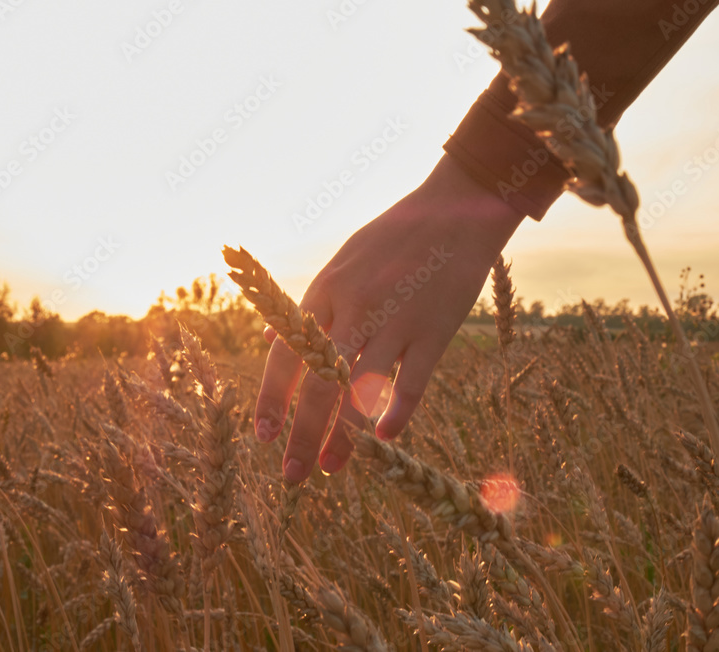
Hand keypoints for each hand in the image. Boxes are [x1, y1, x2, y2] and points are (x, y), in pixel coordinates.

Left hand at [254, 152, 524, 481]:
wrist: (456, 208)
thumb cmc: (393, 237)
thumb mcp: (340, 262)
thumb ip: (310, 304)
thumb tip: (274, 336)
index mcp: (326, 292)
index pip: (287, 355)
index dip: (271, 398)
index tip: (262, 436)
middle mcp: (355, 309)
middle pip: (319, 383)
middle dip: (301, 434)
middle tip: (291, 476)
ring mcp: (396, 320)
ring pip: (362, 391)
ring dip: (343, 437)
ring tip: (331, 469)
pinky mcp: (436, 329)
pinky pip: (413, 382)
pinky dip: (397, 413)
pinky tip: (384, 439)